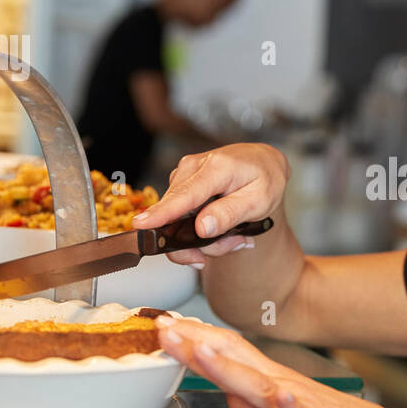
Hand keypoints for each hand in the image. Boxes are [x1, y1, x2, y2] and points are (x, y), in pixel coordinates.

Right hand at [131, 143, 288, 264]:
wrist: (263, 163)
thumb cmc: (264, 179)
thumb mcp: (260, 200)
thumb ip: (230, 214)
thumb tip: (202, 227)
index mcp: (217, 167)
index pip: (185, 195)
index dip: (162, 213)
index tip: (141, 225)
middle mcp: (193, 167)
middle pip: (177, 215)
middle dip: (200, 242)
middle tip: (234, 244)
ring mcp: (184, 174)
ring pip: (178, 220)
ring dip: (204, 237)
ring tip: (234, 234)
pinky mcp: (181, 183)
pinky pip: (180, 215)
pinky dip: (199, 228)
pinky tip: (220, 225)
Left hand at [156, 317, 406, 407]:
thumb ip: (255, 407)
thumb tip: (225, 393)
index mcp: (276, 387)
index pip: (229, 356)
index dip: (194, 341)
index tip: (163, 325)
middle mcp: (285, 391)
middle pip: (236, 362)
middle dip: (198, 344)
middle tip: (164, 326)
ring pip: (262, 386)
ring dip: (231, 367)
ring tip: (203, 349)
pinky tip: (282, 396)